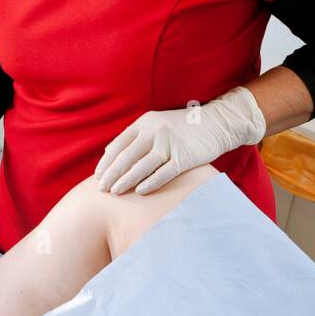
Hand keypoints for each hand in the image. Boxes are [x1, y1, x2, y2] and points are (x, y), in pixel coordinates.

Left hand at [94, 86, 265, 195]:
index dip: (106, 162)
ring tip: (115, 192)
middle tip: (102, 189)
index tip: (98, 177)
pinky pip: (164, 172)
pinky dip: (151, 182)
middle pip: (127, 156)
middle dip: (112, 174)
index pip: (118, 144)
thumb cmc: (181, 129)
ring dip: (126, 180)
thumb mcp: (155, 124)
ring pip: (142, 165)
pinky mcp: (185, 156)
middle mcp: (155, 131)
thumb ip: (134, 137)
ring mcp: (170, 143)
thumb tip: (108, 153)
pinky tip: (139, 192)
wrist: (217, 124)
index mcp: (144, 122)